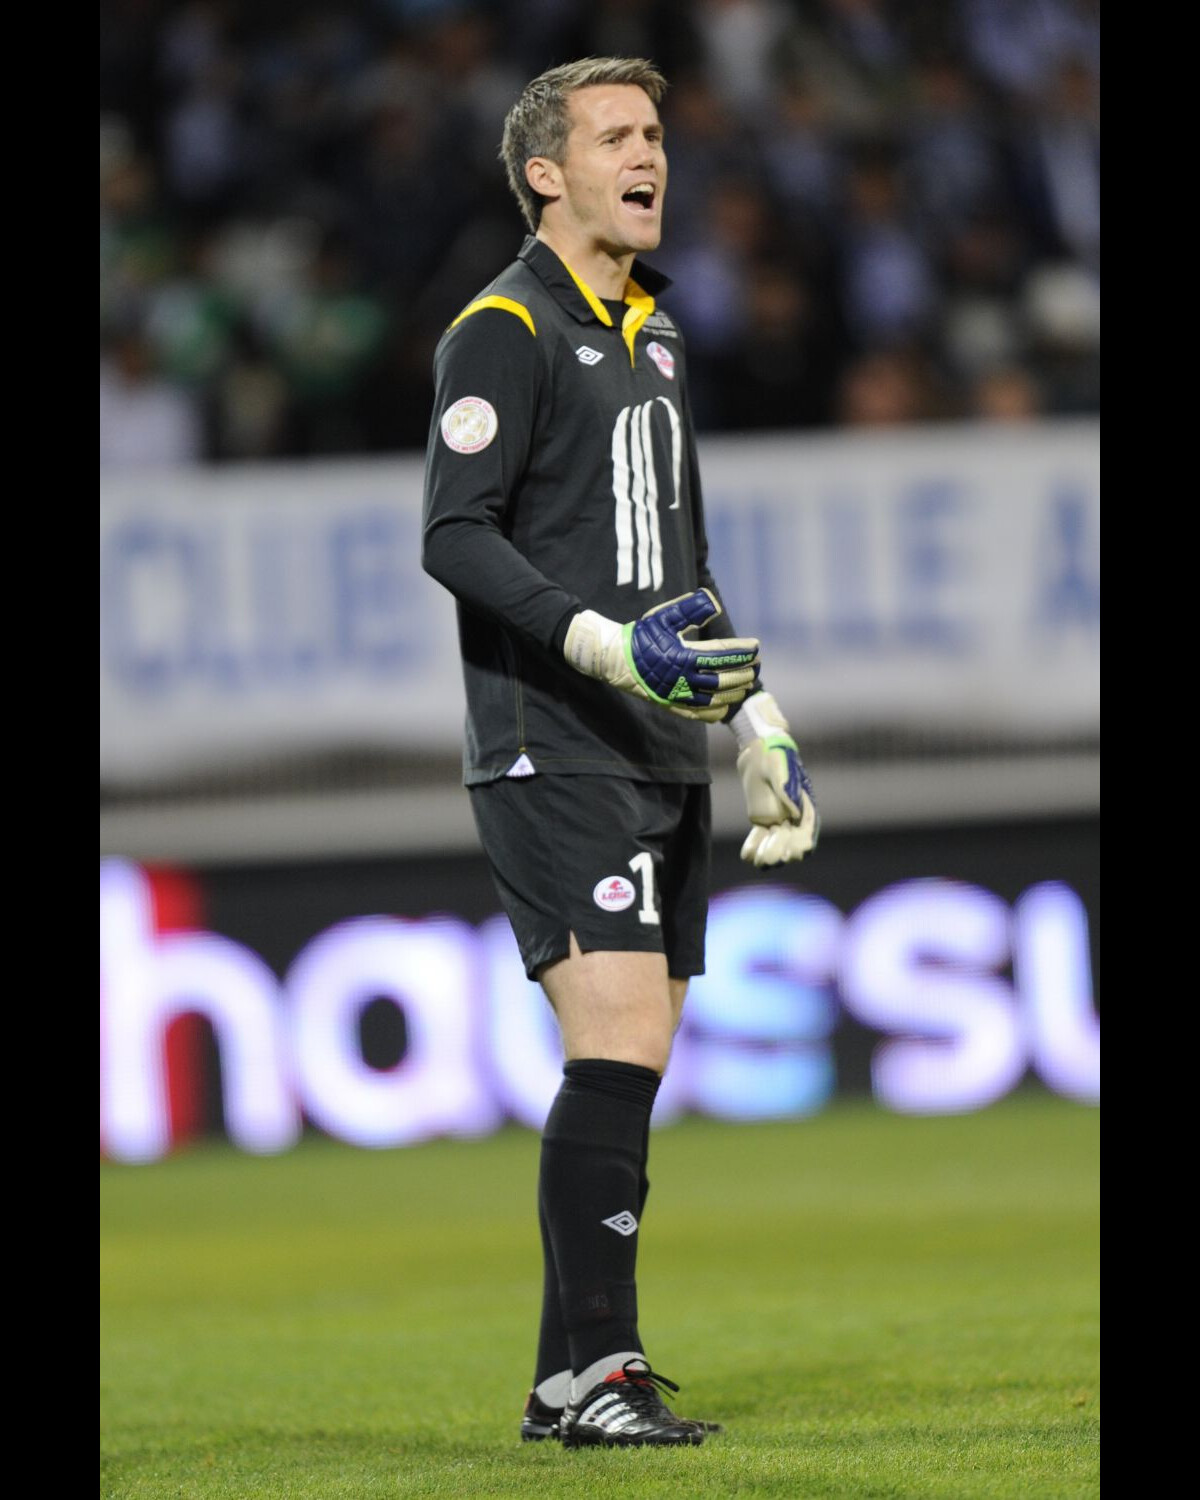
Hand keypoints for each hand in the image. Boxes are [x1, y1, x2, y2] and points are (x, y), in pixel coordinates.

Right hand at [564, 589, 759, 722]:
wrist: (614, 659)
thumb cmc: (641, 635)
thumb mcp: (664, 616)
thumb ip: (690, 609)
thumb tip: (715, 603)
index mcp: (683, 657)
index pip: (721, 656)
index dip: (742, 652)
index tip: (756, 647)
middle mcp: (683, 679)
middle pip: (722, 680)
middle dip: (743, 672)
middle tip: (756, 665)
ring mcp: (677, 695)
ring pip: (714, 699)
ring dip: (734, 692)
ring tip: (747, 684)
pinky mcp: (670, 705)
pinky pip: (697, 714)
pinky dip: (714, 712)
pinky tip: (725, 707)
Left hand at [730, 691, 819, 865]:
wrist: (758, 748)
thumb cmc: (775, 755)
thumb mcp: (779, 769)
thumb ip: (787, 790)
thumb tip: (795, 813)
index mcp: (805, 805)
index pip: (807, 830)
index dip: (801, 844)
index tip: (792, 853)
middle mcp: (793, 816)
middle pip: (791, 841)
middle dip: (781, 852)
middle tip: (769, 860)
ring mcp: (778, 818)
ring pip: (775, 842)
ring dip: (768, 853)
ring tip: (757, 862)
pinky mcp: (762, 818)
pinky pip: (760, 836)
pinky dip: (754, 845)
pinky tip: (747, 856)